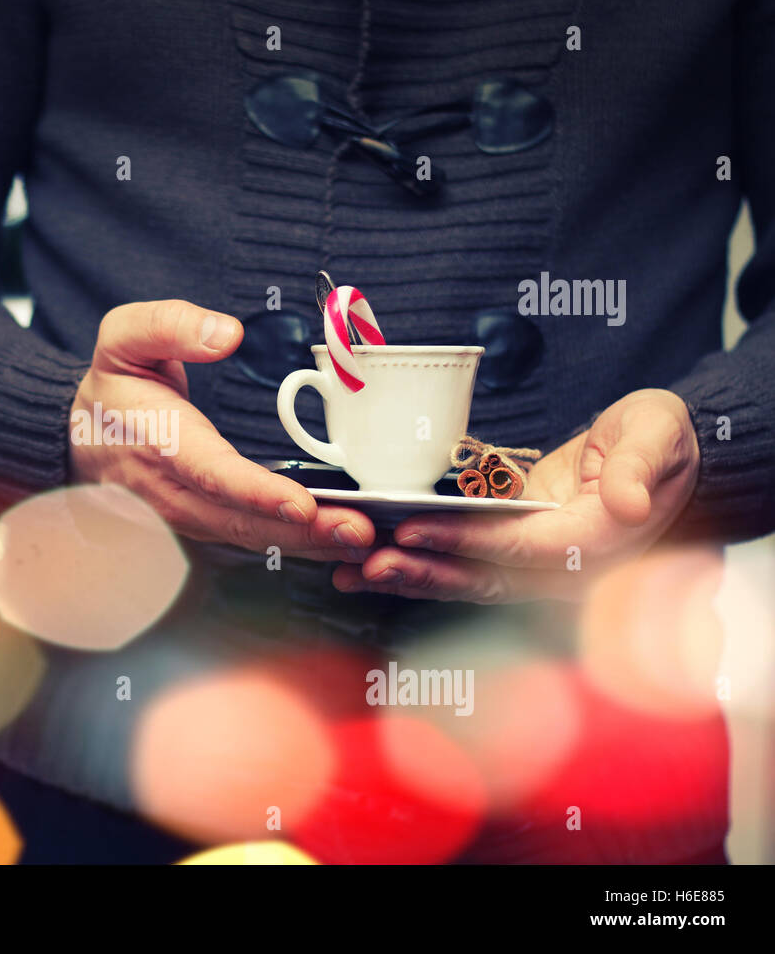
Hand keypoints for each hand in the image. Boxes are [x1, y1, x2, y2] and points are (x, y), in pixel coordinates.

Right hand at [70, 300, 374, 559]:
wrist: (78, 439)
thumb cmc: (113, 387)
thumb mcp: (123, 338)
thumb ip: (170, 325)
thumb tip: (225, 333)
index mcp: (159, 441)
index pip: (212, 473)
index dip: (257, 492)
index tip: (301, 503)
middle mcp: (173, 491)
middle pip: (242, 520)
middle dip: (304, 532)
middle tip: (360, 531)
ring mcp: (187, 516)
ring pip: (251, 538)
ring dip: (309, 545)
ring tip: (362, 540)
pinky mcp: (203, 526)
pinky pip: (252, 539)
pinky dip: (297, 546)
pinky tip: (336, 541)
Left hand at [332, 388, 700, 601]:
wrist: (663, 458)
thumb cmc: (659, 440)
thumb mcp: (657, 434)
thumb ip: (639, 466)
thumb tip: (628, 505)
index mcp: (596, 541)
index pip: (520, 547)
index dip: (465, 540)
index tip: (415, 527)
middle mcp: (564, 569)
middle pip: (483, 577)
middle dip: (421, 571)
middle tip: (365, 563)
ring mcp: (537, 568)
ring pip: (466, 580)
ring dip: (410, 577)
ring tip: (352, 571)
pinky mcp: (516, 556)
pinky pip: (463, 568)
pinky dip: (420, 567)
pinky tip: (375, 563)